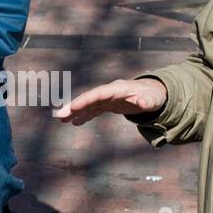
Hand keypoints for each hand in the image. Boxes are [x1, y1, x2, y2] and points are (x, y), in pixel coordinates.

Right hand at [52, 78, 167, 125]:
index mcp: (117, 89)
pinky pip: (93, 109)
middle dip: (74, 106)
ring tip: (61, 119)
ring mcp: (108, 98)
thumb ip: (148, 101)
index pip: (98, 94)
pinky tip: (74, 122)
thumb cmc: (153, 96)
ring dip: (75, 111)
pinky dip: (84, 115)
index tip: (73, 107)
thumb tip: (142, 103)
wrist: (153, 93)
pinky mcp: (108, 104)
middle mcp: (109, 92)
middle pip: (89, 98)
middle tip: (59, 115)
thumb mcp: (153, 100)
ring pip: (89, 104)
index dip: (85, 100)